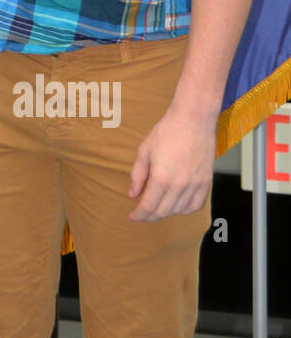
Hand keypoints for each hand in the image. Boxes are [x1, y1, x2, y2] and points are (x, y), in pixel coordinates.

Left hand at [127, 106, 216, 221]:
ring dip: (165, 213)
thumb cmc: (167, 131)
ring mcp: (195, 185)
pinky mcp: (206, 182)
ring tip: (156, 208)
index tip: (132, 216)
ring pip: (178, 210)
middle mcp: (179, 185)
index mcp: (162, 178)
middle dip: (149, 217)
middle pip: (163, 212)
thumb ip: (137, 175)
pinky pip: (196, 205)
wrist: (193, 120)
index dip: (138, 215)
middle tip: (141, 214)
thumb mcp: (144, 151)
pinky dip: (185, 210)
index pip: (148, 207)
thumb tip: (132, 195)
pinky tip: (177, 206)